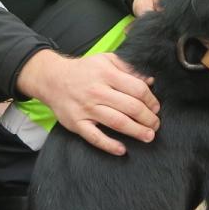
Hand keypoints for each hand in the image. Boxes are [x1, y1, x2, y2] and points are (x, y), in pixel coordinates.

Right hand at [16, 49, 160, 154]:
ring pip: (117, 122)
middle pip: (131, 107)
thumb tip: (149, 80)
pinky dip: (109, 145)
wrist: (52, 79)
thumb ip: (128, 68)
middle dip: (148, 118)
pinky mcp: (76, 123)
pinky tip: (122, 149)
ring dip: (136, 131)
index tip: (156, 108)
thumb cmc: (84, 70)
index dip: (151, 100)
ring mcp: (86, 109)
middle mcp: (97, 91)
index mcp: (107, 74)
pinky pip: (95, 137)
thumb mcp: (106, 60)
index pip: (137, 89)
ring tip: (148, 136)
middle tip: (156, 124)